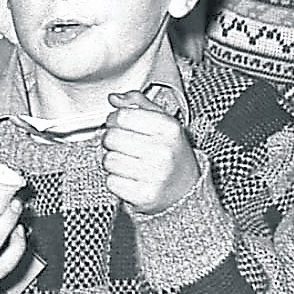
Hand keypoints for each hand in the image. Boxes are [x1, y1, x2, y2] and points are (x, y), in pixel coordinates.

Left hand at [101, 90, 200, 214]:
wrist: (185, 189)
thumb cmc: (171, 152)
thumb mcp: (163, 122)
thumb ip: (138, 104)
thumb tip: (114, 98)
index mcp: (169, 128)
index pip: (123, 116)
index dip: (115, 119)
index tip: (119, 124)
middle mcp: (163, 151)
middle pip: (112, 137)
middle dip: (112, 140)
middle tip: (123, 144)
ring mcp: (154, 175)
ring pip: (109, 160)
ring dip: (113, 161)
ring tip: (128, 161)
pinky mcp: (144, 195)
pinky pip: (111, 181)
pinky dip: (116, 179)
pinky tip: (129, 177)